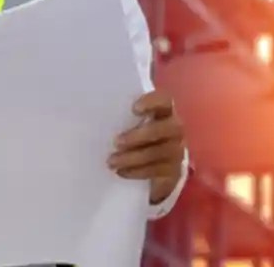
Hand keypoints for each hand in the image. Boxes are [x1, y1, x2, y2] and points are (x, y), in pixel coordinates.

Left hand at [108, 89, 185, 204]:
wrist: (161, 162)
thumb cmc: (141, 134)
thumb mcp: (136, 123)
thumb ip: (127, 117)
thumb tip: (96, 116)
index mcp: (165, 110)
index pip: (165, 100)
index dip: (152, 102)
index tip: (134, 108)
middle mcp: (175, 128)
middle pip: (165, 129)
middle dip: (139, 136)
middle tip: (116, 142)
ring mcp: (177, 150)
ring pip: (158, 153)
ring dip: (132, 158)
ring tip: (111, 161)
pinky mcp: (173, 171)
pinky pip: (156, 171)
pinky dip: (136, 172)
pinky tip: (121, 171)